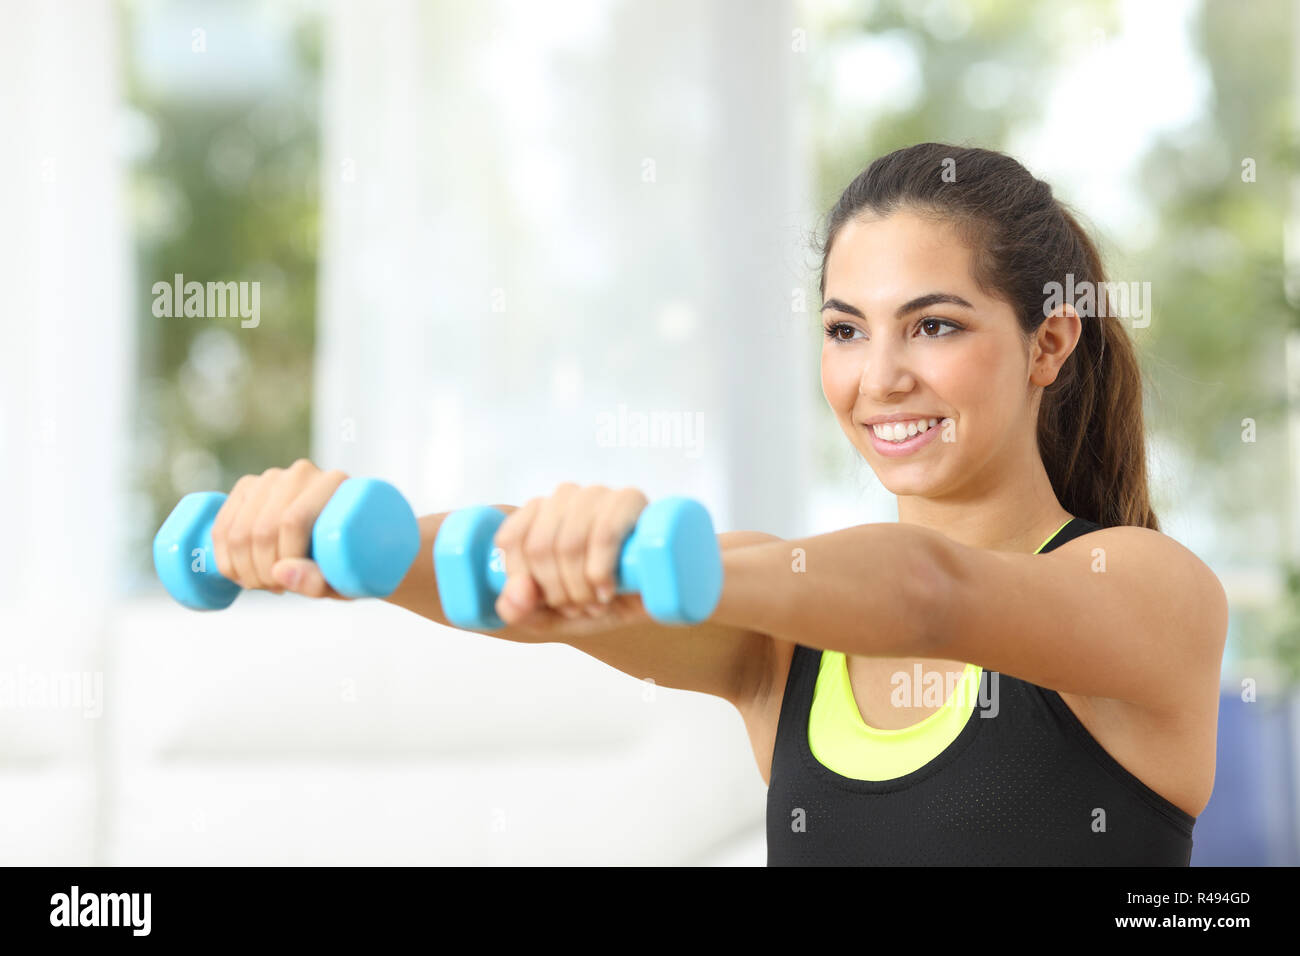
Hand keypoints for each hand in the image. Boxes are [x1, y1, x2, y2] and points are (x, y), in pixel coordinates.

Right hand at [210, 458, 350, 598]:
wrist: (339, 541)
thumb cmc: (347, 562)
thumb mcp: (342, 579)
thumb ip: (318, 581)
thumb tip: (280, 572)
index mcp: (334, 484)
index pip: (293, 521)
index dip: (281, 560)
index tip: (287, 585)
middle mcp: (302, 473)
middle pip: (263, 528)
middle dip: (260, 571)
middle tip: (275, 588)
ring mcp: (272, 478)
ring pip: (239, 529)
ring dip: (241, 568)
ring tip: (261, 583)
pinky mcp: (248, 487)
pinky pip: (222, 524)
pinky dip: (222, 555)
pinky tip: (237, 572)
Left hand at [492, 483, 649, 630]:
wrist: (652, 596)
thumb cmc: (597, 600)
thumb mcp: (550, 616)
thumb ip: (518, 610)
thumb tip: (517, 592)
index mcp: (538, 515)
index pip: (512, 538)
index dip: (525, 580)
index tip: (548, 602)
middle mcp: (565, 498)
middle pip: (540, 544)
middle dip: (557, 591)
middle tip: (578, 609)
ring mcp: (598, 495)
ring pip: (570, 541)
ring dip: (580, 587)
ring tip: (596, 604)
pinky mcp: (630, 500)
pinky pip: (604, 532)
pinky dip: (600, 570)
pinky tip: (608, 590)